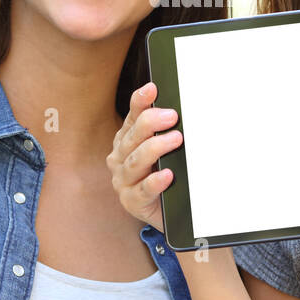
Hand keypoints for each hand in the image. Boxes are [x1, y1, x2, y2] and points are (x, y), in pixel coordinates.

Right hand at [106, 82, 182, 231]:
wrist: (169, 210)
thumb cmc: (166, 174)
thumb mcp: (165, 149)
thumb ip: (166, 129)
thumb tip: (179, 109)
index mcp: (126, 140)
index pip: (132, 117)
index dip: (140, 102)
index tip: (152, 89)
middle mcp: (120, 158)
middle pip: (132, 138)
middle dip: (151, 124)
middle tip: (172, 116)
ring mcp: (123, 181)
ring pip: (136, 161)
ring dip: (155, 148)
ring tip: (176, 139)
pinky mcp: (131, 201)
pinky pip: (142, 190)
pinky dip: (154, 182)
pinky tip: (167, 175)